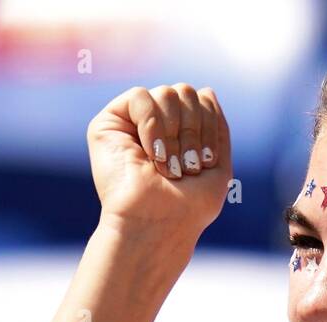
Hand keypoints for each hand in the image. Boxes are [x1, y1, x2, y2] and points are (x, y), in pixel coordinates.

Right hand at [88, 83, 231, 243]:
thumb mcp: (218, 165)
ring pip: (166, 93)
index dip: (209, 125)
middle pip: (185, 91)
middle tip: (186, 167)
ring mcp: (132, 123)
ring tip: (168, 167)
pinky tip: (151, 156)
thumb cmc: (189, 206)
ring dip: (174, 134)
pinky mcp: (108, 124)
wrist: (159, 225)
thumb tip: (208, 90)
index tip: (206, 163)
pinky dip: (153, 127)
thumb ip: (217, 127)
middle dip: (193, 130)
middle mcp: (156, 124)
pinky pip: (140, 97)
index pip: (202, 100)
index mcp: (179, 132)